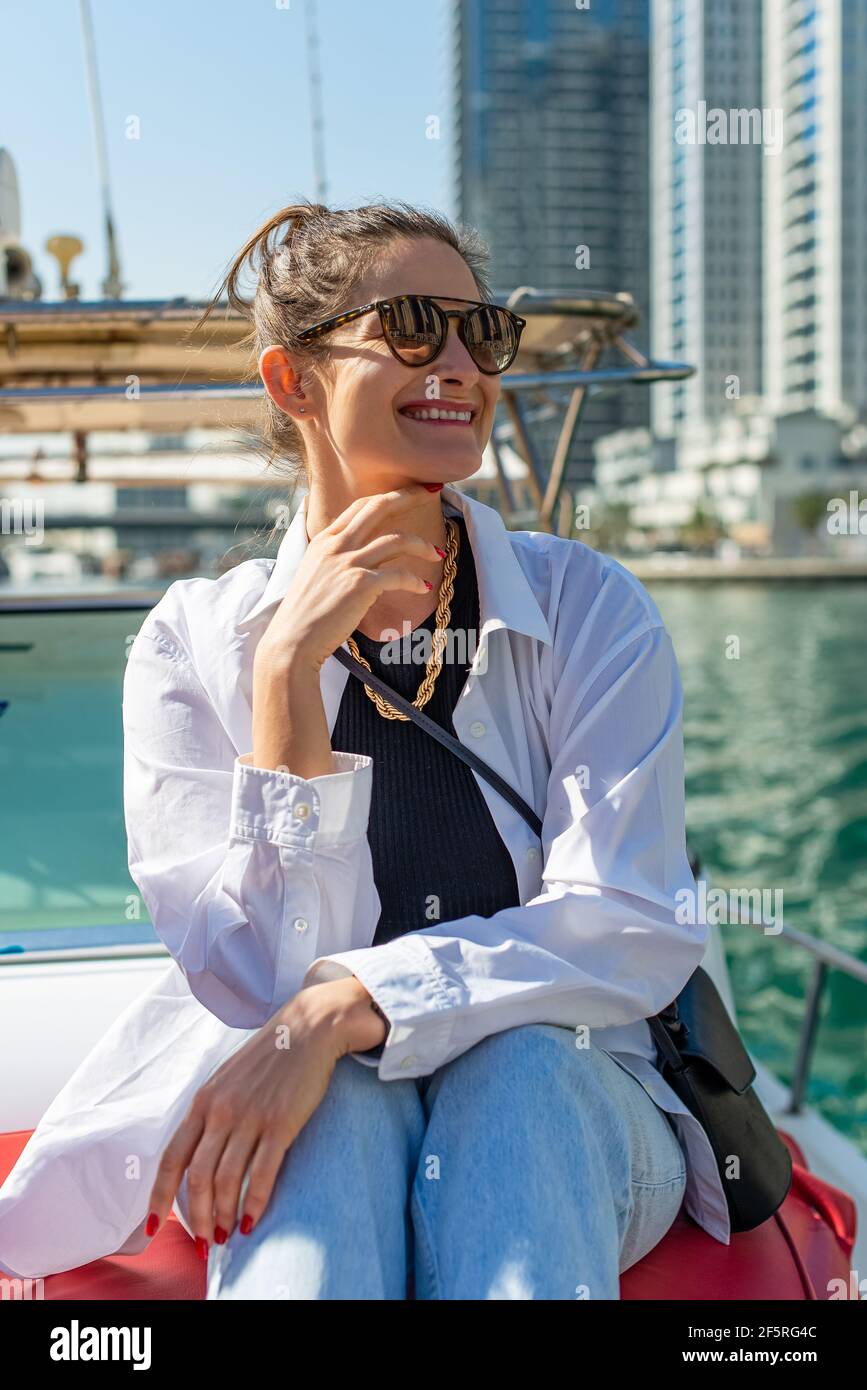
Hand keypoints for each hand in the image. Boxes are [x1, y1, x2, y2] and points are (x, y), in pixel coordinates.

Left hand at [144, 977, 385, 1252]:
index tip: (153, 1225)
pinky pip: (263, 1173)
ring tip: (226, 1234)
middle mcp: (221, 1111)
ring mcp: (251, 1117)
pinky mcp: (282, 1123)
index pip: (172, 1158)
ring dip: (223, 1214)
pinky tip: (252, 1220)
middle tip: (203, 1238)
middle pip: (198, 1177)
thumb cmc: (268, 1056)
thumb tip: (198, 1155)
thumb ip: (211, 1114)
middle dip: (196, 1216)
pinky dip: (255, 1203)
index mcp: (203, 1101)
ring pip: (227, 1180)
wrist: (308, 1027)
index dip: (159, 1196)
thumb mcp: (226, 1080)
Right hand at [254, 482, 445, 675]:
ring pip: (396, 539)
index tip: (412, 492)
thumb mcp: (316, 574)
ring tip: (436, 554)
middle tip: (434, 492)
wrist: (292, 642)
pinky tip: (424, 588)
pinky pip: (399, 575)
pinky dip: (415, 581)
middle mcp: (336, 545)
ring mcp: (348, 563)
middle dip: (409, 495)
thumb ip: (335, 558)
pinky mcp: (360, 584)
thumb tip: (361, 554)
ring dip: (422, 544)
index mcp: (324, 539)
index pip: (361, 505)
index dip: (390, 495)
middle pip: (378, 507)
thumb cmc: (306, 615)